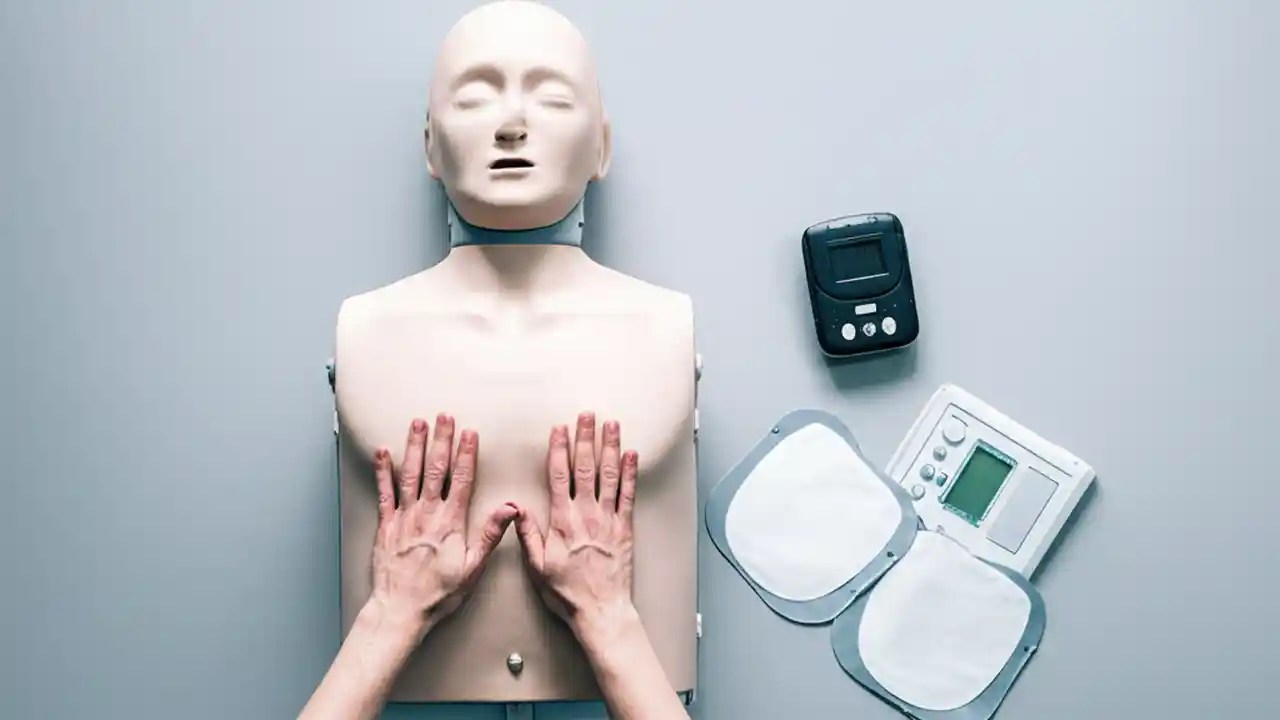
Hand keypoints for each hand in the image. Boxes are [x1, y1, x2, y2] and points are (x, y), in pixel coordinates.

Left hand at [367, 415, 517, 637]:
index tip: (470, 433)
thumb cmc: (439, 594)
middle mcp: (426, 514)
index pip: (461, 480)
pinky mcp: (386, 526)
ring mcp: (403, 518)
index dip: (466, 454)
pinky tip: (383, 452)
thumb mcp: (474, 568)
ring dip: (414, 446)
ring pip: (410, 474)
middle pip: (435, 469)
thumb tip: (510, 509)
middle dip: (440, 440)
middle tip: (444, 416)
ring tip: (418, 423)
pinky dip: (383, 471)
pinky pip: (384, 493)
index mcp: (450, 523)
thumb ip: (490, 535)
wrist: (401, 611)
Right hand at [513, 412, 637, 636]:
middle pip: (586, 468)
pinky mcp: (625, 528)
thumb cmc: (567, 593)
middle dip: (586, 438)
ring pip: (609, 475)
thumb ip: (527, 534)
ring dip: (610, 447)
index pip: (559, 477)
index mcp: (563, 522)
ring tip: (611, 425)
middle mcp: (587, 515)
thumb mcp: (537, 566)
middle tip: (587, 415)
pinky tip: (631, 455)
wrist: (601, 611)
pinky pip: (629, 494)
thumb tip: (515, 507)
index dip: (559, 450)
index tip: (558, 430)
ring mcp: (608, 519)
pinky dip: (631, 472)